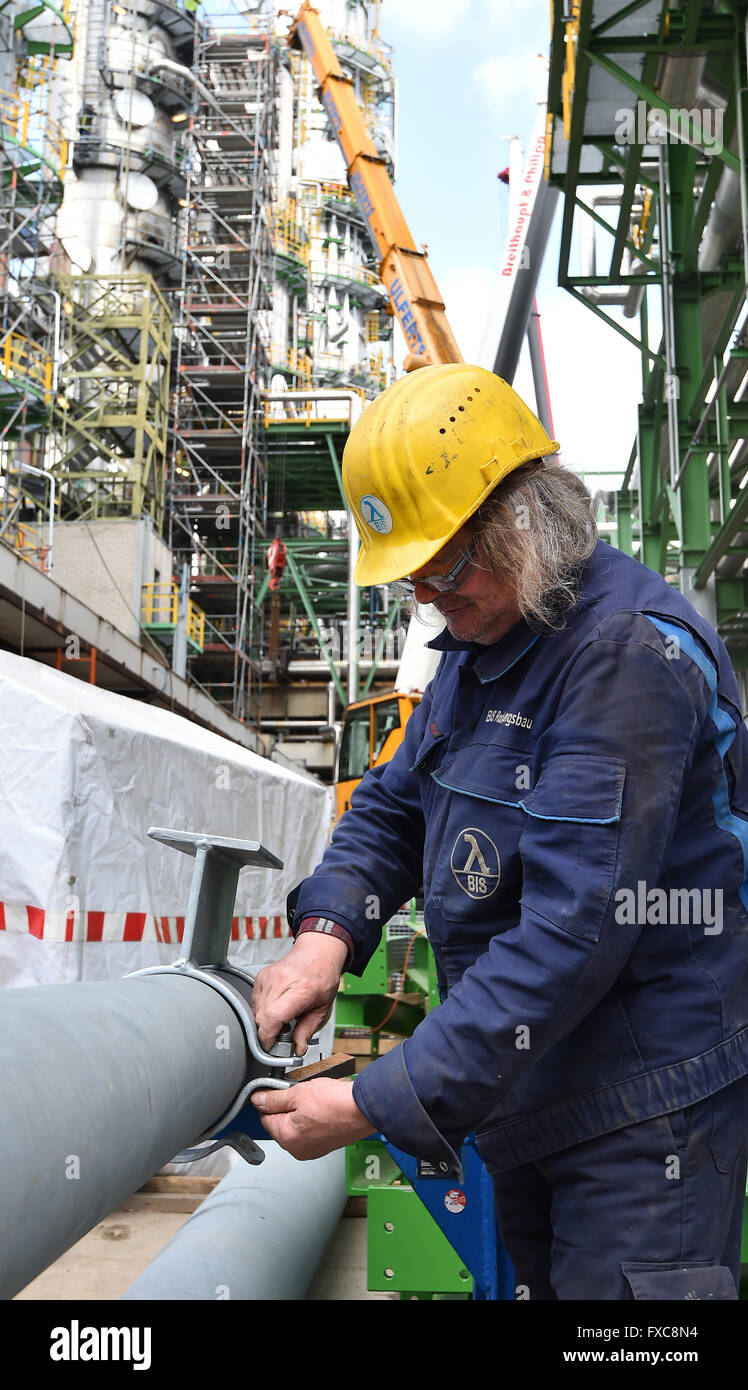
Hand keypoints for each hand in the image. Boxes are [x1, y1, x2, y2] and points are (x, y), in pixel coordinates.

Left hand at [250, 1078, 374, 1159]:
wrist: (364, 1110)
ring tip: (314, 1100)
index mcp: (287, 1138)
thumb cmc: (335, 1103)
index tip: (279, 1090)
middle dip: (286, 1107)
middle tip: (301, 1093)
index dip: (271, 1100)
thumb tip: (257, 1100)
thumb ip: (274, 1098)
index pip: (265, 1118)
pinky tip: (322, 1108)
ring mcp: (311, 1150)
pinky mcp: (323, 1147)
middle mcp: (297, 1149)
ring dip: (299, 1113)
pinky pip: (308, 1132)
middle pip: (280, 1124)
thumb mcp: (299, 1093)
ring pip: (294, 1128)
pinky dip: (311, 1120)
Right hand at [251, 933, 347, 1054]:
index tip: (271, 1045)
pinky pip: (254, 1000)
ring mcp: (270, 976)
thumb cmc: (323, 977)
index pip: (273, 1016)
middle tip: (281, 1033)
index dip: (268, 1036)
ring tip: (282, 1016)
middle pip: (261, 1016)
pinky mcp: (261, 975)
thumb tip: (297, 1049)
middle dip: (268, 1031)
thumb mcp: (322, 1008)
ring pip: (256, 1010)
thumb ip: (307, 1030)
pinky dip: (262, 1008)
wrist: (318, 953)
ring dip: (265, 1020)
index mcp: (302, 989)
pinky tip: (276, 1005)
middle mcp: (283, 980)